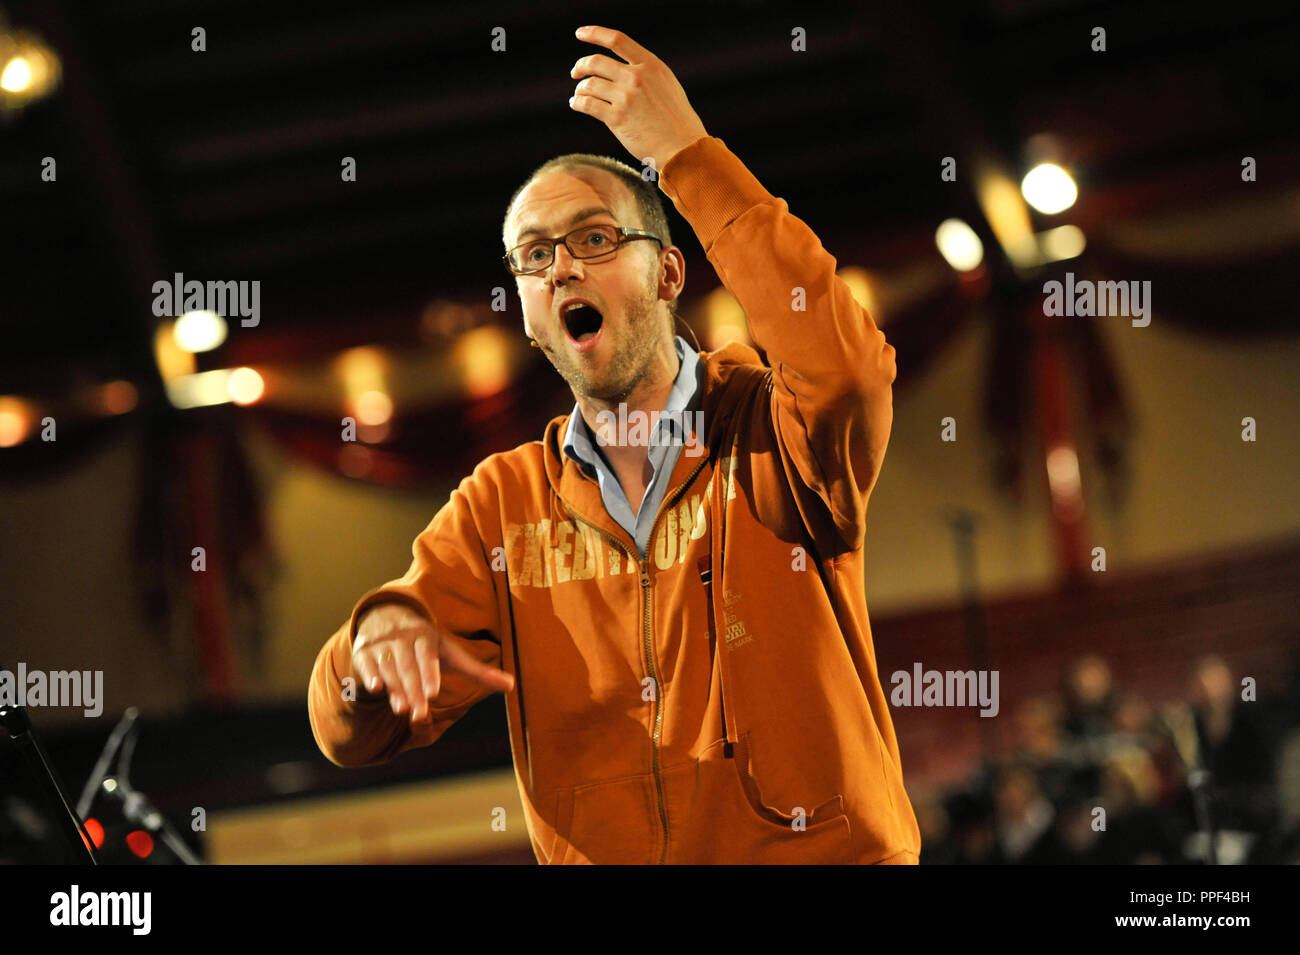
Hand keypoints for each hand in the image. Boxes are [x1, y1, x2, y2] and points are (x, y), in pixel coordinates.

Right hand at [351, 602, 514, 725]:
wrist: (386, 614)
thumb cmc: (426, 642)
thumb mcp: (450, 652)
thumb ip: (478, 671)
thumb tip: (513, 686)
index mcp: (426, 636)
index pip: (429, 657)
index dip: (430, 675)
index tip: (434, 693)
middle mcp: (403, 638)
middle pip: (409, 667)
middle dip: (414, 691)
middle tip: (419, 714)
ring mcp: (382, 644)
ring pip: (389, 668)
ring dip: (394, 688)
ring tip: (402, 709)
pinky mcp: (364, 652)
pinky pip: (366, 664)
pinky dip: (370, 675)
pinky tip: (375, 689)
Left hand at [570, 25, 708, 170]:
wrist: (683, 148)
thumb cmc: (676, 120)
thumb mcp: (667, 85)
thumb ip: (646, 73)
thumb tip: (620, 68)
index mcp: (651, 65)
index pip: (617, 40)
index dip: (594, 34)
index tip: (579, 34)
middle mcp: (637, 77)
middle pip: (596, 62)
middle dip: (581, 66)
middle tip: (575, 73)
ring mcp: (626, 98)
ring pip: (589, 84)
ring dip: (580, 89)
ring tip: (579, 94)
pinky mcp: (617, 118)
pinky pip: (587, 104)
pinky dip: (577, 103)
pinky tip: (576, 104)